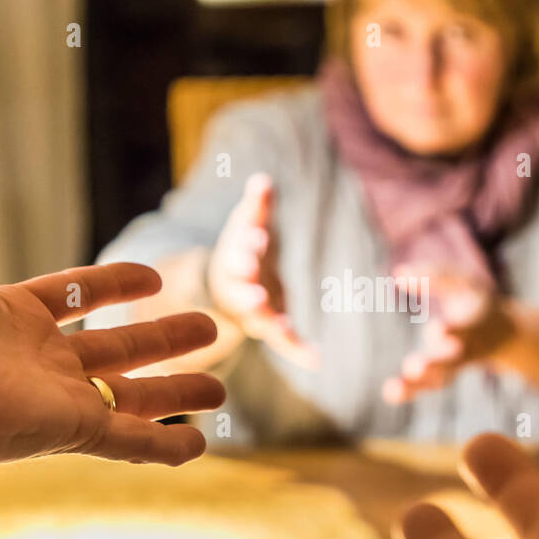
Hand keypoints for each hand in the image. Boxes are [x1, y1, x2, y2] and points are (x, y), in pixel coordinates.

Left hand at [0, 142, 225, 477]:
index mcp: (12, 319)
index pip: (77, 298)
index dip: (114, 286)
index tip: (153, 279)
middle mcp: (41, 363)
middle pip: (120, 350)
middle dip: (166, 341)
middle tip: (211, 328)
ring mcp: (59, 400)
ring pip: (134, 398)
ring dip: (177, 394)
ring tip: (221, 391)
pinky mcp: (73, 430)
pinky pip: (129, 442)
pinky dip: (164, 446)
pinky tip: (198, 446)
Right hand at [207, 172, 317, 368]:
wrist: (222, 290)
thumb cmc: (241, 251)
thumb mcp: (246, 226)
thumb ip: (256, 207)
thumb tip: (262, 180)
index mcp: (234, 259)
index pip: (238, 250)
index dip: (248, 245)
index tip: (260, 238)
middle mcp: (238, 289)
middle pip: (240, 290)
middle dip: (248, 290)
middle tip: (257, 292)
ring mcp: (250, 313)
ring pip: (258, 320)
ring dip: (269, 323)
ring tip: (283, 327)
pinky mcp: (266, 328)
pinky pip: (281, 342)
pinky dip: (296, 351)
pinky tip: (315, 359)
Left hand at [381, 263, 514, 403]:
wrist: (503, 335)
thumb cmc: (478, 302)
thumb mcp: (464, 283)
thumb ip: (435, 276)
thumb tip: (398, 274)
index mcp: (475, 324)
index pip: (464, 328)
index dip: (452, 330)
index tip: (439, 330)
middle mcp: (466, 349)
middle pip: (451, 360)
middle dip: (433, 364)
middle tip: (413, 367)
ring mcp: (455, 365)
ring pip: (438, 377)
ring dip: (417, 383)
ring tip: (392, 389)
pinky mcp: (443, 374)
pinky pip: (427, 385)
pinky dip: (409, 390)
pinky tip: (390, 394)